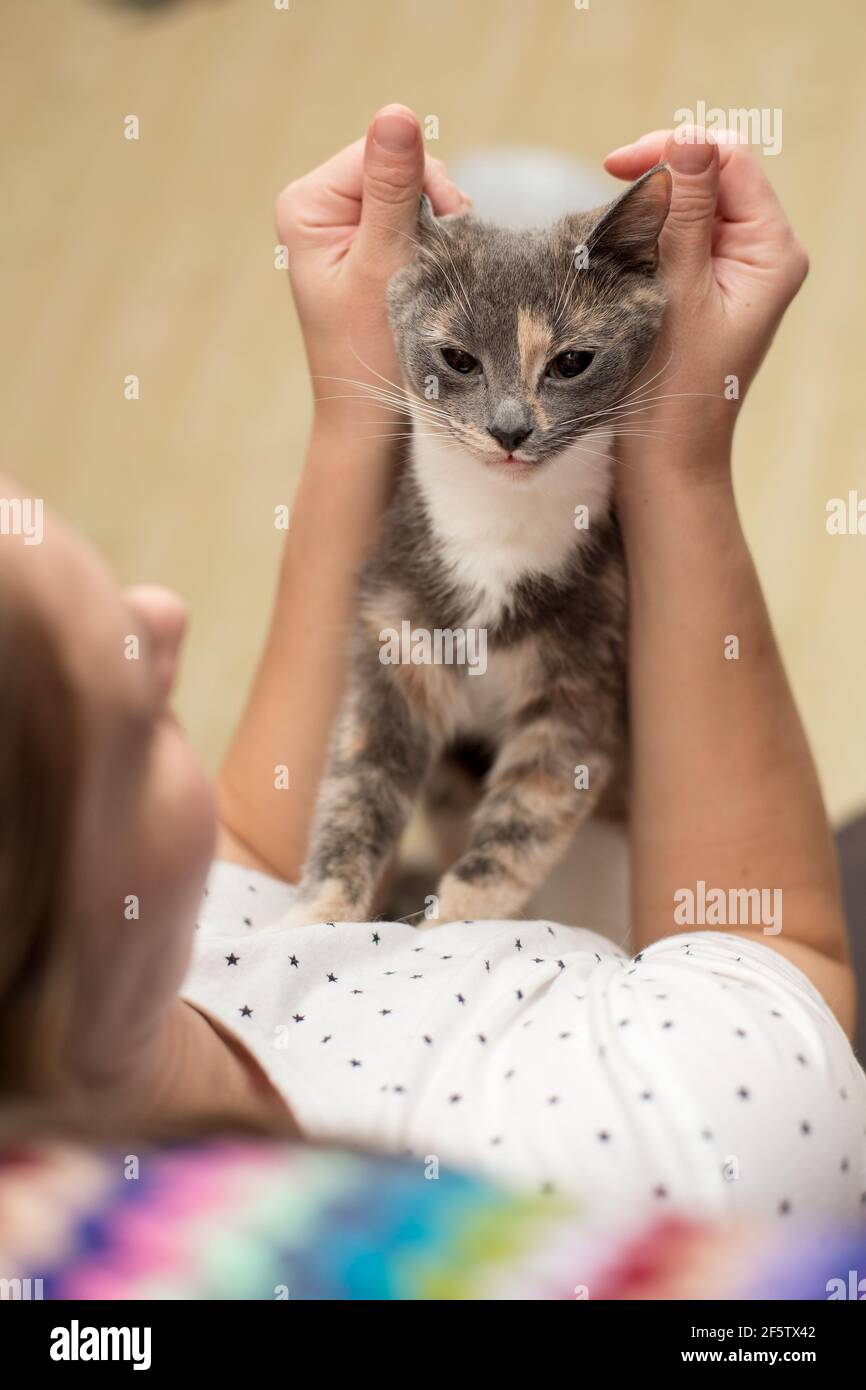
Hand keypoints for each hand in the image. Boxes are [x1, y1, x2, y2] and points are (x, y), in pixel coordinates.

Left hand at [275, 104, 467, 425]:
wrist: (369, 420)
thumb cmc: (370, 353)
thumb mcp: (385, 266)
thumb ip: (393, 191)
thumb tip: (397, 114)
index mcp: (307, 205)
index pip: (382, 152)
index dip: (424, 186)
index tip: (441, 237)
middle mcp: (319, 210)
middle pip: (398, 168)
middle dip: (431, 211)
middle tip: (437, 266)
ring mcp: (342, 230)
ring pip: (413, 196)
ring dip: (437, 232)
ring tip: (431, 281)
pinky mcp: (366, 251)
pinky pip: (413, 223)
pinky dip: (433, 247)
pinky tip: (430, 282)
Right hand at [603, 127, 808, 473]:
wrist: (664, 461)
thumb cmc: (673, 390)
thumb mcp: (676, 293)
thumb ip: (684, 215)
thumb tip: (688, 142)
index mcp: (772, 252)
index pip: (730, 161)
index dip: (675, 151)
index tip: (614, 167)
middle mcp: (760, 257)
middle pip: (712, 178)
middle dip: (659, 179)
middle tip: (605, 197)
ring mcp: (732, 275)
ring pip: (689, 209)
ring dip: (647, 211)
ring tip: (608, 236)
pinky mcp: (703, 292)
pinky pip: (676, 242)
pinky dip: (644, 238)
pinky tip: (615, 258)